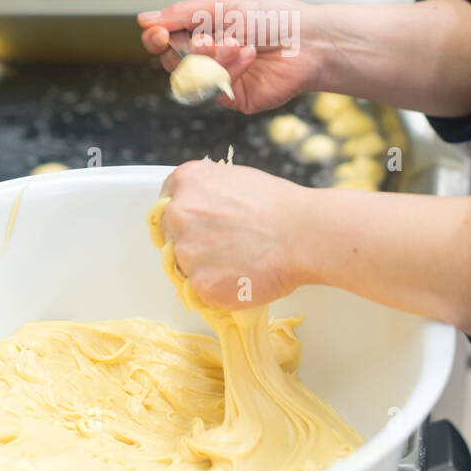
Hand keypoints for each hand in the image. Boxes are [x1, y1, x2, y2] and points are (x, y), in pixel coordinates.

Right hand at [137, 0, 321, 114]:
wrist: (308, 41)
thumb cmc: (273, 17)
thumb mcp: (225, 7)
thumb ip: (183, 15)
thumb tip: (145, 20)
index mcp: (204, 28)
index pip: (166, 36)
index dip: (156, 36)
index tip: (157, 32)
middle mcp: (208, 53)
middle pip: (170, 59)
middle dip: (180, 50)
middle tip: (199, 41)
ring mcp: (218, 76)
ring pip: (190, 75)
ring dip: (212, 56)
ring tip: (237, 43)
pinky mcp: (232, 96)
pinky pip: (213, 89)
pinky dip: (228, 70)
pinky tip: (248, 55)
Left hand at [158, 160, 312, 309]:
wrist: (304, 234)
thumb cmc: (280, 205)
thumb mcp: (237, 178)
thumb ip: (209, 193)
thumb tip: (204, 208)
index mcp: (186, 181)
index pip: (166, 204)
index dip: (182, 218)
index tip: (196, 228)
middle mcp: (178, 213)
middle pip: (171, 236)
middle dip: (193, 243)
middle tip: (225, 248)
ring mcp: (186, 251)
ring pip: (185, 266)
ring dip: (206, 268)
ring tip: (241, 262)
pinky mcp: (200, 284)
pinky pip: (202, 291)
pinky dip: (221, 289)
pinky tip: (244, 277)